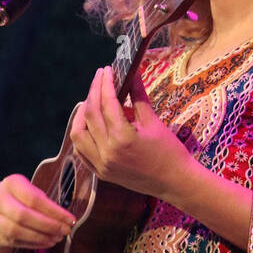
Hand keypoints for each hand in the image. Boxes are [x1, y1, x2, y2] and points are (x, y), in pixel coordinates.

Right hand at [0, 173, 75, 252]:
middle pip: (23, 215)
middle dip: (48, 225)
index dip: (54, 211)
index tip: (70, 219)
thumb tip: (65, 218)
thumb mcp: (26, 191)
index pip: (33, 198)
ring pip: (17, 231)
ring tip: (57, 238)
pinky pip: (14, 241)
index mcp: (10, 184)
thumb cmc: (15, 199)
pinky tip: (47, 242)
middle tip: (65, 231)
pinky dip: (34, 244)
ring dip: (41, 237)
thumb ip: (42, 201)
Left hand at [70, 65, 192, 200]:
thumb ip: (138, 97)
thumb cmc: (169, 152)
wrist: (174, 182)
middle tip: (99, 78)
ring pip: (78, 134)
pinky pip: (81, 151)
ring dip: (82, 114)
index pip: (107, 103)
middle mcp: (108, 153)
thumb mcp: (153, 122)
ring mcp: (102, 165)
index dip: (105, 83)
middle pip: (90, 115)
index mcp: (123, 138)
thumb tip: (132, 74)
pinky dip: (81, 135)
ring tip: (91, 100)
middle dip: (93, 92)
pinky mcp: (101, 173)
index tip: (107, 70)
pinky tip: (89, 124)